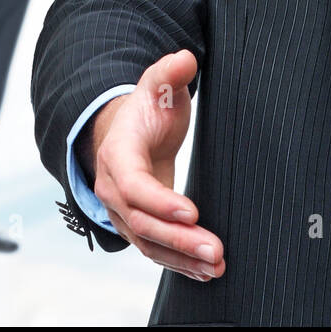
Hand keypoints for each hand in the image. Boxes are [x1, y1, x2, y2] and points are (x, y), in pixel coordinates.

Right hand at [87, 49, 224, 281]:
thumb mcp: (158, 85)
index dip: (161, 202)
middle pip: (143, 223)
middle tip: (215, 251)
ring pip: (149, 243)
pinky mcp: (140, 224)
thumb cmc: (148, 107)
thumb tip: (184, 60)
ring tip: (216, 266)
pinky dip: (179, 263)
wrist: (129, 129)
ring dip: (182, 258)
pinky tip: (204, 272)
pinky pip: (156, 249)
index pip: (135, 186)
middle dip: (179, 240)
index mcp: (118, 155)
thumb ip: (169, 73)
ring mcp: (124, 211)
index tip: (193, 212)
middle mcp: (115, 190)